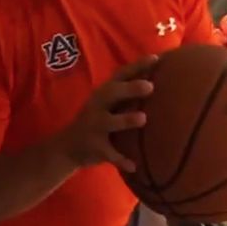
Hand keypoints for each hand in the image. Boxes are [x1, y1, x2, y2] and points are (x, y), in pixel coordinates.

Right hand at [53, 55, 157, 172]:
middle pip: (111, 94)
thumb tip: (159, 82)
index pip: (121, 75)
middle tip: (150, 86)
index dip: (138, 66)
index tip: (157, 59)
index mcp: (103, 94)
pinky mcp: (94, 148)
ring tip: (143, 118)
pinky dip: (121, 160)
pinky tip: (135, 166)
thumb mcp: (107, 104)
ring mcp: (93, 127)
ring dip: (125, 120)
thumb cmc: (97, 120)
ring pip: (109, 122)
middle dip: (130, 89)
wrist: (67, 147)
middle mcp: (96, 107)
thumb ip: (127, 94)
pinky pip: (109, 154)